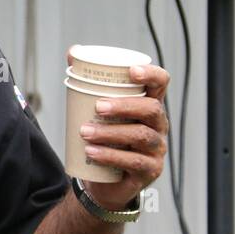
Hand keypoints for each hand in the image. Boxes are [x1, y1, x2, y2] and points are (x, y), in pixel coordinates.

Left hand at [68, 46, 169, 210]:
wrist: (102, 181)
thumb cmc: (103, 139)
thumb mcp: (96, 111)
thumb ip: (86, 81)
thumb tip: (73, 53)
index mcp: (148, 105)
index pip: (161, 83)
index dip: (151, 74)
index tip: (131, 71)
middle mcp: (158, 125)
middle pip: (151, 109)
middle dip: (125, 105)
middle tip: (98, 106)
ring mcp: (156, 149)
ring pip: (141, 136)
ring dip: (111, 132)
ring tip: (85, 132)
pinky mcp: (149, 171)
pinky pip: (133, 161)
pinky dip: (110, 155)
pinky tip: (92, 152)